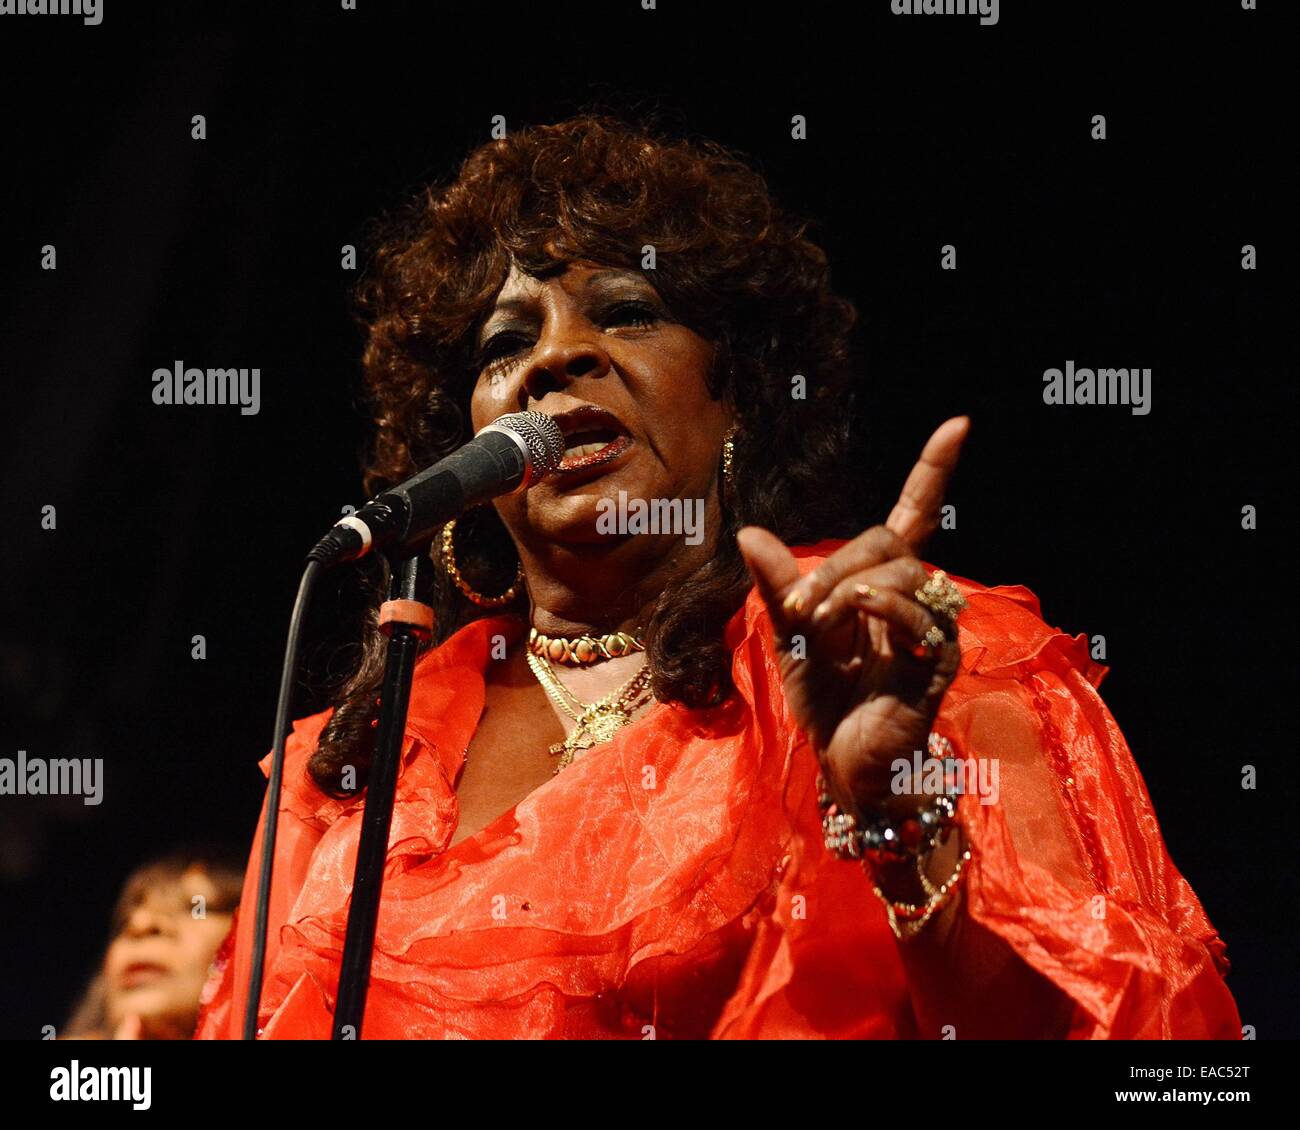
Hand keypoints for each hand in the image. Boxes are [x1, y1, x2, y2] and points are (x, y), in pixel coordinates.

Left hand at [736, 417, 969, 819]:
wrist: (843, 766)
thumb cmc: (826, 701)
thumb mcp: (792, 638)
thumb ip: (778, 587)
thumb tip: (749, 533)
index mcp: (882, 586)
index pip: (914, 518)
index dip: (934, 472)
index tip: (959, 424)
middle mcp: (914, 600)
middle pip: (891, 542)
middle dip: (837, 565)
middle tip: (801, 608)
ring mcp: (929, 631)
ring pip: (904, 573)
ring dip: (850, 588)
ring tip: (818, 623)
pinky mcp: (934, 665)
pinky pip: (916, 617)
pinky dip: (881, 607)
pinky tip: (854, 617)